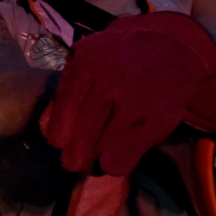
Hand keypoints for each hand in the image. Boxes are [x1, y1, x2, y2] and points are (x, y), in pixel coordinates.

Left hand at [43, 12, 215, 175]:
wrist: (168, 51)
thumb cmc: (116, 60)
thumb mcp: (84, 62)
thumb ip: (64, 93)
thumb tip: (47, 129)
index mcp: (86, 65)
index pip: (63, 114)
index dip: (58, 135)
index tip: (59, 142)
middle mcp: (111, 82)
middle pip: (82, 136)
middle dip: (74, 155)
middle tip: (72, 163)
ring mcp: (138, 101)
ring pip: (103, 148)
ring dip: (94, 160)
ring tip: (91, 161)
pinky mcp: (160, 118)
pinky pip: (129, 154)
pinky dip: (116, 164)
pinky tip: (110, 162)